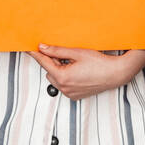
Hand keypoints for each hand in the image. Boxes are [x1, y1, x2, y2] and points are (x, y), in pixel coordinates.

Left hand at [26, 45, 144, 99]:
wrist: (115, 74)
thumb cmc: (99, 62)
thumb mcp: (77, 53)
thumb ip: (57, 51)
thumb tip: (42, 48)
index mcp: (62, 77)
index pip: (44, 62)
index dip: (36, 54)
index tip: (28, 48)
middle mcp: (64, 88)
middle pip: (50, 71)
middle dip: (53, 62)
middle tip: (65, 54)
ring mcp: (70, 93)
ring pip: (56, 79)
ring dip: (60, 70)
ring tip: (74, 63)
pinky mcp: (75, 96)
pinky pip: (64, 86)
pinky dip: (67, 78)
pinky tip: (79, 72)